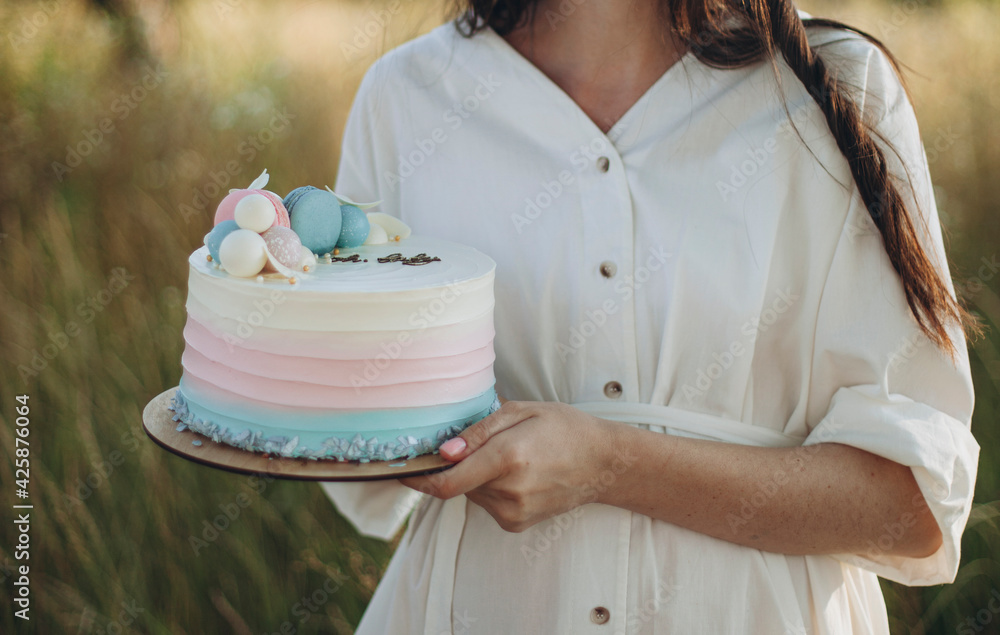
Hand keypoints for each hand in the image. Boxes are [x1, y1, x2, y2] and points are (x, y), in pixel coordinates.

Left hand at [399, 401, 616, 531]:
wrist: (603, 463)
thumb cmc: (563, 428)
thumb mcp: (522, 412)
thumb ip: (479, 431)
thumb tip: (444, 453)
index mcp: (509, 457)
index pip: (448, 481)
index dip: (418, 478)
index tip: (399, 469)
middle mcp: (510, 491)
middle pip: (458, 482)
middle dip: (459, 464)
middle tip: (484, 443)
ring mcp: (514, 512)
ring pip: (471, 493)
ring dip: (477, 476)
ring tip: (511, 457)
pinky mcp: (516, 524)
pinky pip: (486, 504)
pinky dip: (490, 489)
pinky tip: (518, 475)